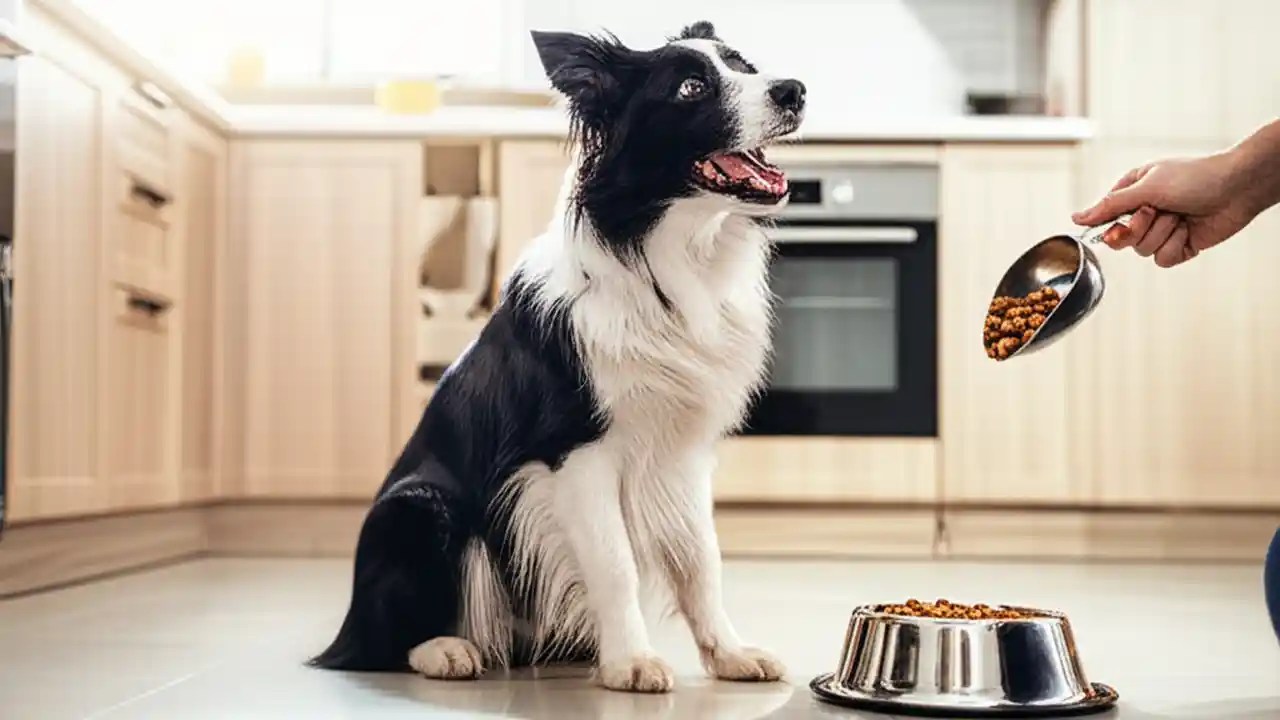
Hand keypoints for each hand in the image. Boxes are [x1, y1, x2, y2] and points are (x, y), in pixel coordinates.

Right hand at [1072, 153, 1258, 267]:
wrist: (1237, 188)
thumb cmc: (1194, 177)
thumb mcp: (1147, 186)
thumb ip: (1110, 205)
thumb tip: (1077, 218)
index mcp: (1132, 194)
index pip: (1104, 218)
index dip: (1110, 224)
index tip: (1118, 222)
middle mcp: (1144, 213)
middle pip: (1121, 240)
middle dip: (1140, 228)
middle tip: (1157, 212)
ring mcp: (1161, 231)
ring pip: (1142, 251)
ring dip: (1163, 233)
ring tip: (1180, 216)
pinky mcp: (1179, 247)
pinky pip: (1163, 260)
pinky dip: (1176, 245)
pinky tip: (1189, 229)